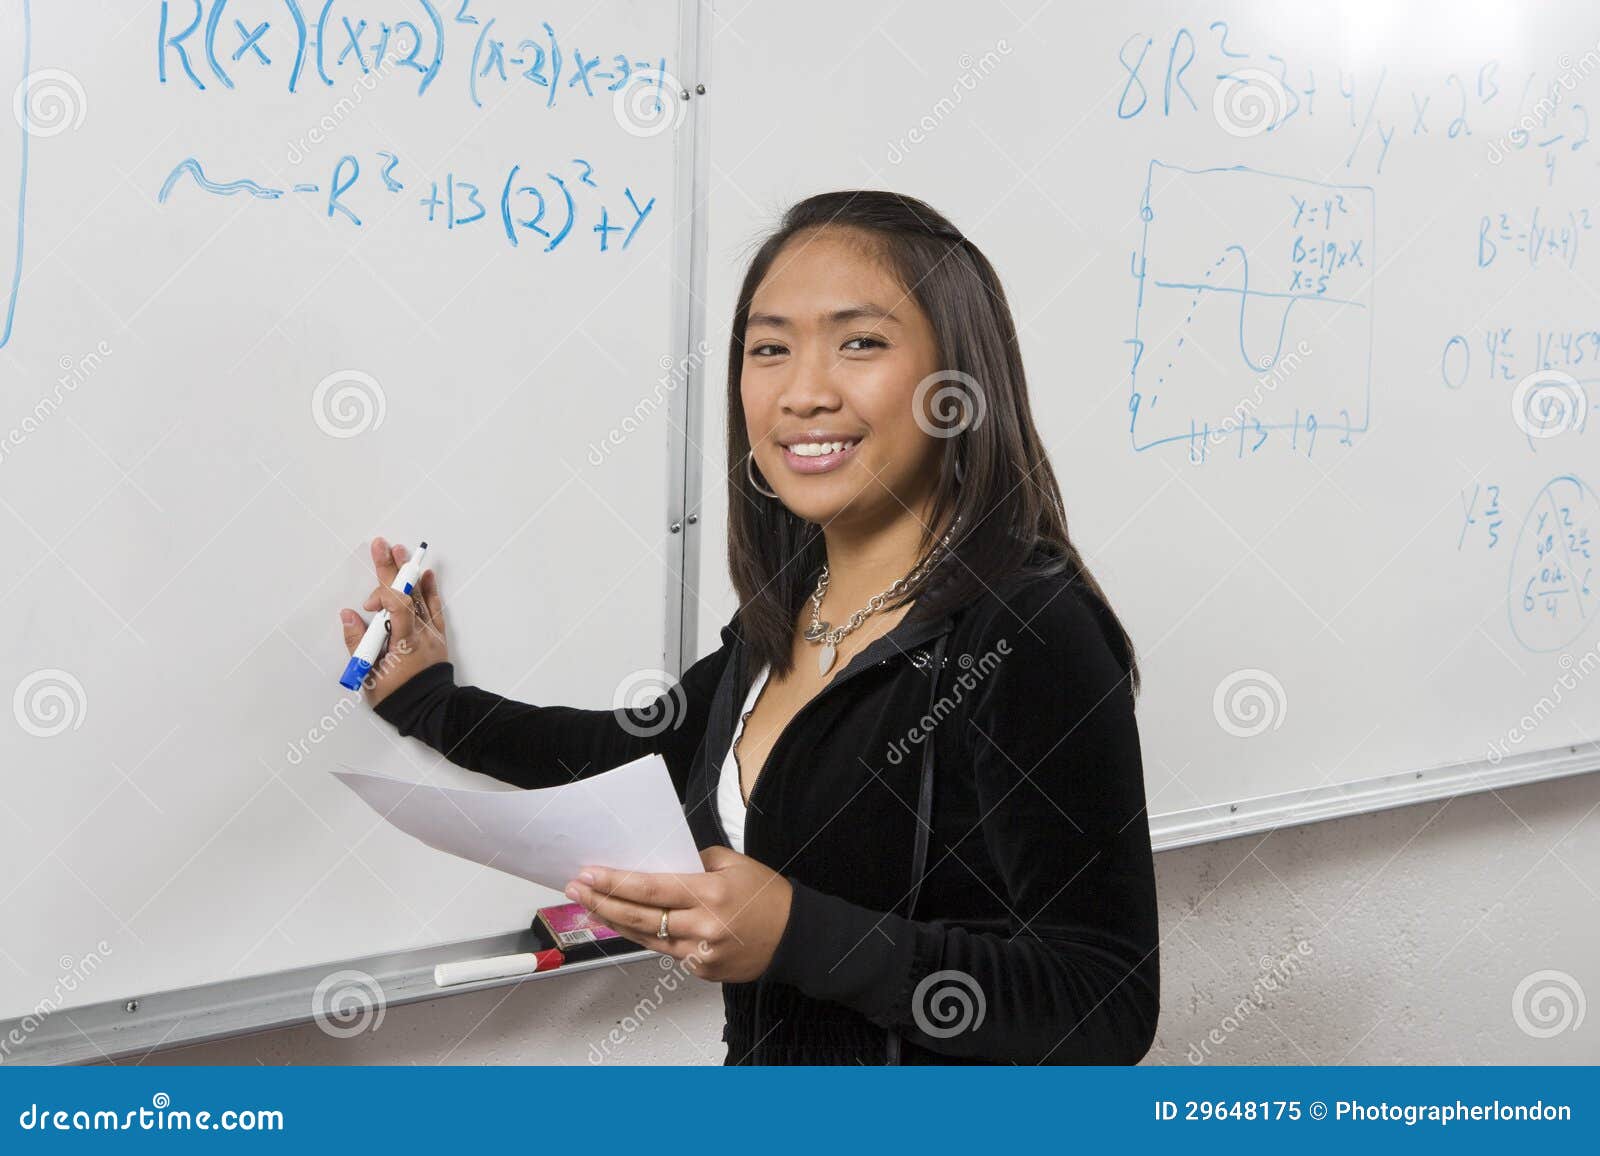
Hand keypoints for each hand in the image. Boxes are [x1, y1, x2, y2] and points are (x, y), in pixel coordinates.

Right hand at [338, 536, 448, 706]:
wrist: (430, 710)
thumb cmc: (398, 697)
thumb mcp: (370, 675)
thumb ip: (357, 643)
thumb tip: (348, 615)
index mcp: (405, 643)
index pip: (398, 608)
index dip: (382, 595)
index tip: (366, 605)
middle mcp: (421, 633)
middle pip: (406, 594)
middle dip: (391, 568)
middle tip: (381, 545)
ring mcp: (431, 633)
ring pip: (419, 597)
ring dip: (407, 573)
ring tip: (399, 551)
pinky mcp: (437, 635)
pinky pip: (433, 608)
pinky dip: (428, 591)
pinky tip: (425, 574)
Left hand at [564, 846, 792, 981]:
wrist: (795, 937)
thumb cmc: (767, 896)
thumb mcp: (734, 864)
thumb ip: (695, 861)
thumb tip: (659, 863)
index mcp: (710, 894)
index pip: (650, 889)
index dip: (614, 883)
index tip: (588, 874)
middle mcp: (702, 927)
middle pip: (638, 917)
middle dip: (601, 902)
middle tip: (576, 889)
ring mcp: (700, 954)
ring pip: (645, 938)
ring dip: (614, 921)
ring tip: (590, 905)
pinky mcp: (701, 970)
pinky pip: (665, 950)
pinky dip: (644, 936)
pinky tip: (626, 924)